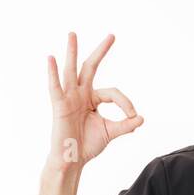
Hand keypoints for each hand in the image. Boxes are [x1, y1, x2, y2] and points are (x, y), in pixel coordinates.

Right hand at [46, 32, 142, 168]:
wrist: (73, 160)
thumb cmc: (87, 145)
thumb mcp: (110, 132)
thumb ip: (125, 125)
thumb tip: (141, 119)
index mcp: (92, 99)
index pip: (113, 93)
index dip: (125, 103)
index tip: (133, 116)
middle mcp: (80, 94)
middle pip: (90, 68)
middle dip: (101, 52)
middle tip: (112, 35)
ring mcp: (69, 98)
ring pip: (71, 71)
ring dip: (72, 52)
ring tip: (73, 34)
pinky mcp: (59, 106)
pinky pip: (55, 87)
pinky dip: (52, 73)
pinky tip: (51, 58)